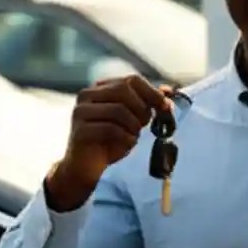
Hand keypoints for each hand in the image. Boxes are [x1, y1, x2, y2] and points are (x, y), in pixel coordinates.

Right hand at [45, 75, 170, 210]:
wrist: (85, 168)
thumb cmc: (108, 142)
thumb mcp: (131, 121)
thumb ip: (146, 105)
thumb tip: (168, 91)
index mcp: (100, 88)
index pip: (131, 80)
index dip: (152, 92)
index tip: (165, 107)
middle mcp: (87, 95)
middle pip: (124, 89)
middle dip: (141, 108)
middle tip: (145, 124)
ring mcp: (80, 112)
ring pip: (118, 109)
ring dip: (133, 125)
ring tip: (134, 136)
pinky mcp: (80, 130)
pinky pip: (110, 129)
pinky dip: (126, 138)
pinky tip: (127, 144)